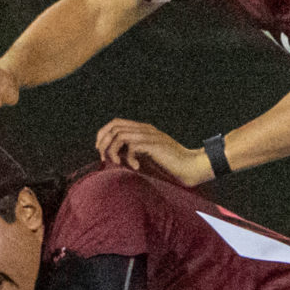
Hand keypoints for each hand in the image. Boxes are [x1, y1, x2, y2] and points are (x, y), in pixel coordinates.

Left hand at [95, 115, 211, 185]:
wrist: (190, 167)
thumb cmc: (168, 165)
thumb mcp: (145, 156)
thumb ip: (131, 152)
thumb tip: (112, 157)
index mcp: (143, 130)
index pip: (115, 123)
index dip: (103, 134)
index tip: (99, 150)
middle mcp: (145, 129)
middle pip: (114, 126)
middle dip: (103, 141)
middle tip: (103, 157)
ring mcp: (150, 136)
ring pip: (120, 134)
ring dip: (113, 150)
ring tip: (116, 163)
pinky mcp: (154, 145)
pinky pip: (132, 146)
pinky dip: (129, 158)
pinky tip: (135, 167)